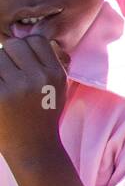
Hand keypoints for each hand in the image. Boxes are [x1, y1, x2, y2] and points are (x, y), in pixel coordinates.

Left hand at [0, 35, 66, 161]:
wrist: (33, 147)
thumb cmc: (43, 114)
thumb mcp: (58, 88)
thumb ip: (47, 64)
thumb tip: (27, 38)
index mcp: (55, 74)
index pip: (35, 40)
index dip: (26, 49)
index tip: (24, 63)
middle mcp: (37, 79)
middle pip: (13, 45)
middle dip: (8, 56)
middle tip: (10, 75)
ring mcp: (15, 88)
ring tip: (5, 85)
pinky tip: (1, 94)